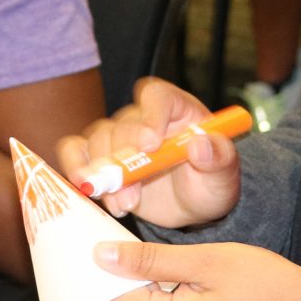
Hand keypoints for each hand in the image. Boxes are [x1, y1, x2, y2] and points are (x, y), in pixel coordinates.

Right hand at [56, 78, 240, 227]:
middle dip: (124, 163)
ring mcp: (119, 135)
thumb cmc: (210, 182)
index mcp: (177, 108)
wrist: (191, 205)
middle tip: (131, 194)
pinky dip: (77, 167)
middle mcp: (144, 117)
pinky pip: (76, 149)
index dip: (150, 116)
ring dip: (105, 175)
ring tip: (123, 205)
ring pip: (98, 140)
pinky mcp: (100, 156)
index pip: (157, 96)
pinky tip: (90, 191)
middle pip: (123, 125)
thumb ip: (219, 157)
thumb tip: (201, 144)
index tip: (150, 146)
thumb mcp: (224, 174)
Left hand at [95, 240, 300, 300]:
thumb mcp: (206, 261)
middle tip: (120, 232)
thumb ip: (150, 259)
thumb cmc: (265, 285)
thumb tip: (102, 254)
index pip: (112, 296)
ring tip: (147, 247)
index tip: (95, 235)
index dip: (101, 264)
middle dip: (121, 269)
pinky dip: (158, 290)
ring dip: (142, 278)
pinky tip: (165, 268)